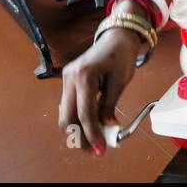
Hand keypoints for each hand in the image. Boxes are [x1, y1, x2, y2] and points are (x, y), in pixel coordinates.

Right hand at [58, 25, 142, 154]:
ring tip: (93, 140)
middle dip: (80, 137)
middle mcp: (70, 78)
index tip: (100, 148)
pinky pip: (68, 105)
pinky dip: (77, 118)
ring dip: (77, 130)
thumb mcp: (120, 82)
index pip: (84, 114)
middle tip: (94, 149)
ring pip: (65, 114)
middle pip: (67, 118)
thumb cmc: (121, 55)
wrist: (117, 36)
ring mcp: (66, 79)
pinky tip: (89, 126)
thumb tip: (106, 127)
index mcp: (85, 76)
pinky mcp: (68, 80)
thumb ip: (109, 105)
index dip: (92, 134)